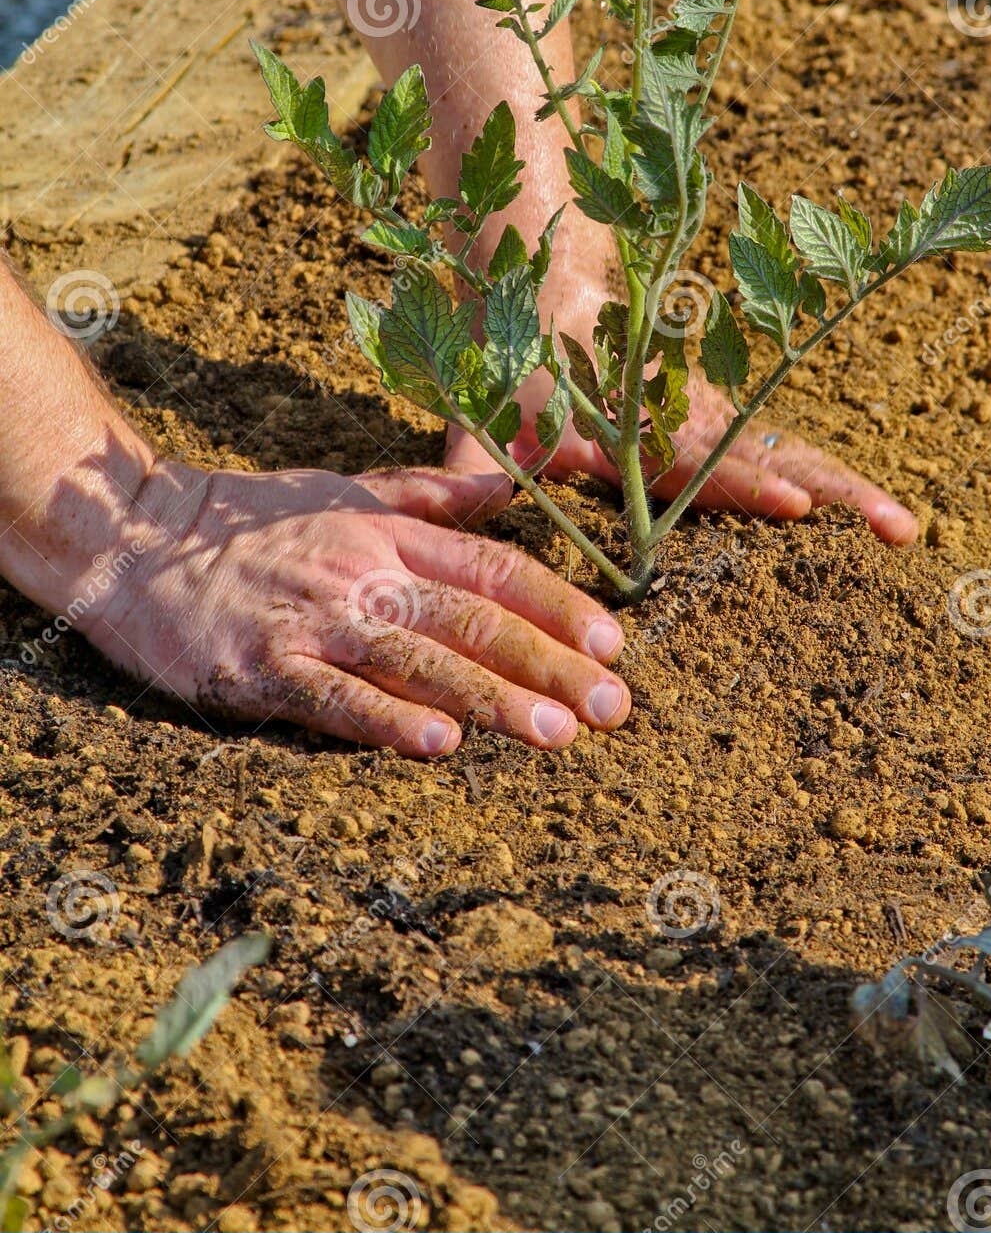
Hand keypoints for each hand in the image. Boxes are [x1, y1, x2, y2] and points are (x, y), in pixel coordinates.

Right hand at [83, 460, 629, 756]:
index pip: (492, 569)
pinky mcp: (261, 666)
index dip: (559, 605)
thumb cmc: (246, 520)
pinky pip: (334, 698)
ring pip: (418, 661)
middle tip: (614, 707)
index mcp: (387, 533)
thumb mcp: (344, 489)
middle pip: (472, 621)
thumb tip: (509, 487)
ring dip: (492, 698)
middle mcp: (361, 573)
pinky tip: (438, 745)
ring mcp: (312, 620)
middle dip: (550, 664)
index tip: (615, 643)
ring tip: (556, 734)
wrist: (132, 540)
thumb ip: (430, 495)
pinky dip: (387, 720)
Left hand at [446, 235, 917, 545]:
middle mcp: (689, 421)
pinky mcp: (729, 428)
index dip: (742, 484)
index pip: (698, 460)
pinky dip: (836, 482)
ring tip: (906, 529)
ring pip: (793, 454)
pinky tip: (881, 520)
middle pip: (772, 456)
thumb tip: (482, 499)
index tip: (793, 502)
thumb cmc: (514, 371)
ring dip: (849, 490)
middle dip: (836, 491)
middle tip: (897, 528)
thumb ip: (481, 463)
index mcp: (633, 425)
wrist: (554, 299)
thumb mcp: (487, 414)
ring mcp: (718, 422)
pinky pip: (788, 455)